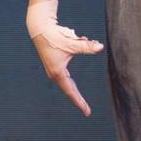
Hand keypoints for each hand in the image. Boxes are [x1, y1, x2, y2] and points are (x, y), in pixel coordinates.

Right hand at [27, 0, 103, 115]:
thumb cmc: (54, 37)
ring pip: (71, 73)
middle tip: (87, 110)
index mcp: (58, 73)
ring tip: (73, 40)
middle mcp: (55, 74)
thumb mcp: (71, 43)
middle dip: (79, 97)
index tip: (87, 112)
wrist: (40, 28)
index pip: (71, 92)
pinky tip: (75, 38)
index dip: (80, 102)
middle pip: (71, 88)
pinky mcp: (55, 63)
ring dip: (77, 57)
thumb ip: (86, 46)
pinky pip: (69, 66)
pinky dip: (75, 52)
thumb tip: (100, 47)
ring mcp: (54, 69)